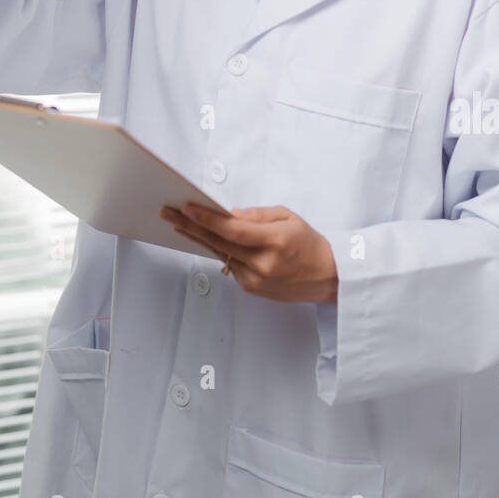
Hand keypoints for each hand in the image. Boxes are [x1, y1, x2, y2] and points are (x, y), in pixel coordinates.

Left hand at [159, 203, 338, 303]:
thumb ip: (258, 215)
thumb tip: (230, 213)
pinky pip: (229, 266)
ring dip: (198, 239)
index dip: (207, 219)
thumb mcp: (289, 218)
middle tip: (169, 214)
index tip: (187, 208)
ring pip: (220, 255)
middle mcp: (263, 264)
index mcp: (274, 241)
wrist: (328, 277)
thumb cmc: (310, 244)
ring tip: (179, 224)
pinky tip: (206, 240)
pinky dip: (219, 251)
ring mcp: (256, 280)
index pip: (233, 230)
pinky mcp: (252, 289)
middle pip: (218, 243)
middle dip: (190, 226)